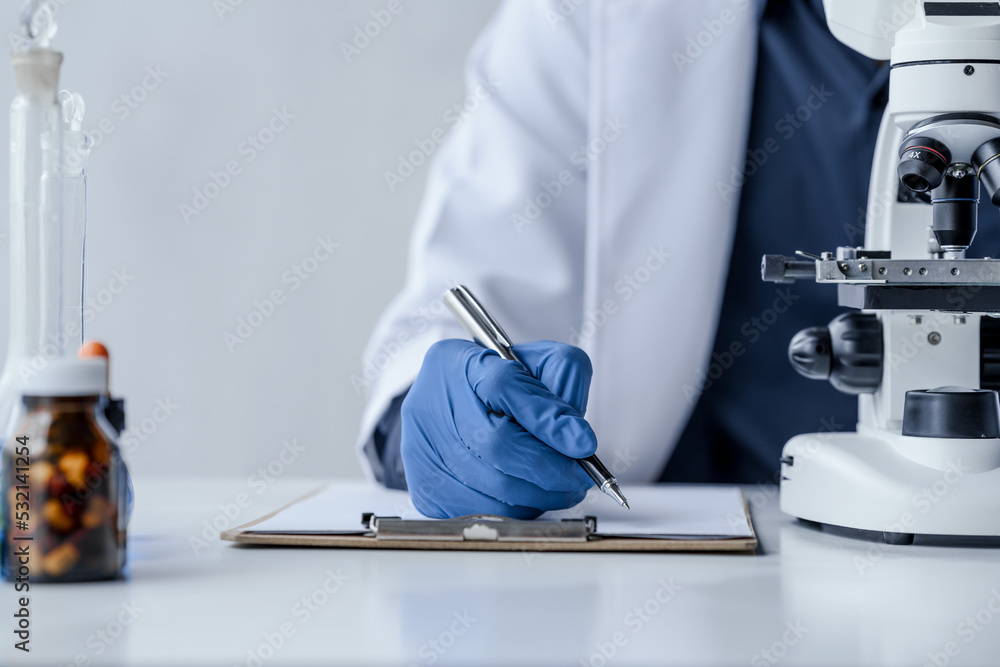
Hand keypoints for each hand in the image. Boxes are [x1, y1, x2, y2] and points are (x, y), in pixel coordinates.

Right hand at [400, 339, 597, 518]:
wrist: (442, 409)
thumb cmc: (491, 385)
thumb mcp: (531, 362)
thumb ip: (561, 376)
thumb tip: (576, 433)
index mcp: (456, 363)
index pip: (504, 386)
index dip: (546, 417)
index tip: (584, 442)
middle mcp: (430, 406)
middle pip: (497, 444)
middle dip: (550, 466)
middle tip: (580, 475)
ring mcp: (424, 453)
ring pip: (494, 487)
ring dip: (541, 494)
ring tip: (562, 486)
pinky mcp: (428, 492)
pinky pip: (485, 512)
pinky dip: (519, 509)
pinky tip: (530, 495)